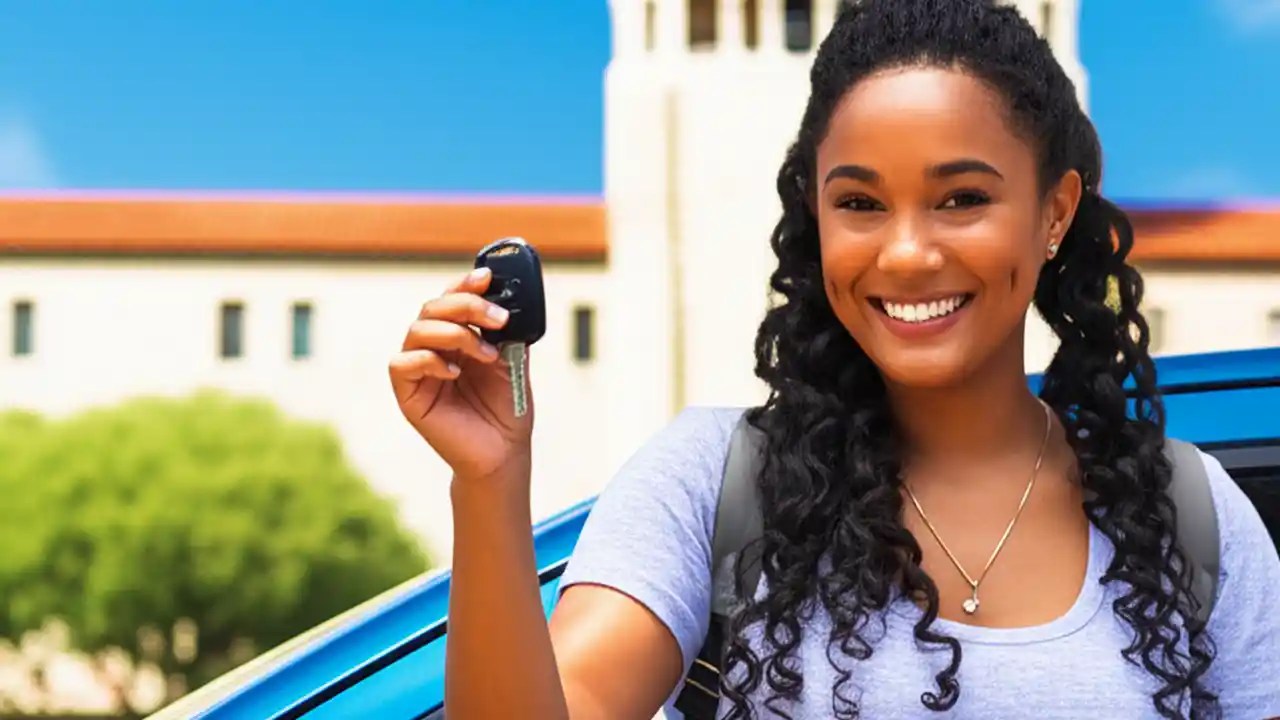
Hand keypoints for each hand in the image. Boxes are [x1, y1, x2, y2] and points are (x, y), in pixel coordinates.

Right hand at [389, 267, 532, 483]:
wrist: (504, 451)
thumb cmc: (507, 408)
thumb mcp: (513, 360)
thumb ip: (507, 331)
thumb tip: (509, 300)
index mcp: (458, 336)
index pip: (451, 299)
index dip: (464, 284)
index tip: (487, 277)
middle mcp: (435, 347)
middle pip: (433, 307)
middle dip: (466, 306)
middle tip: (498, 319)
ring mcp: (419, 369)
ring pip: (418, 329)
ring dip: (455, 333)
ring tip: (486, 353)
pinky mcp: (408, 393)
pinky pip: (402, 363)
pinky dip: (430, 361)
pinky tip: (455, 372)